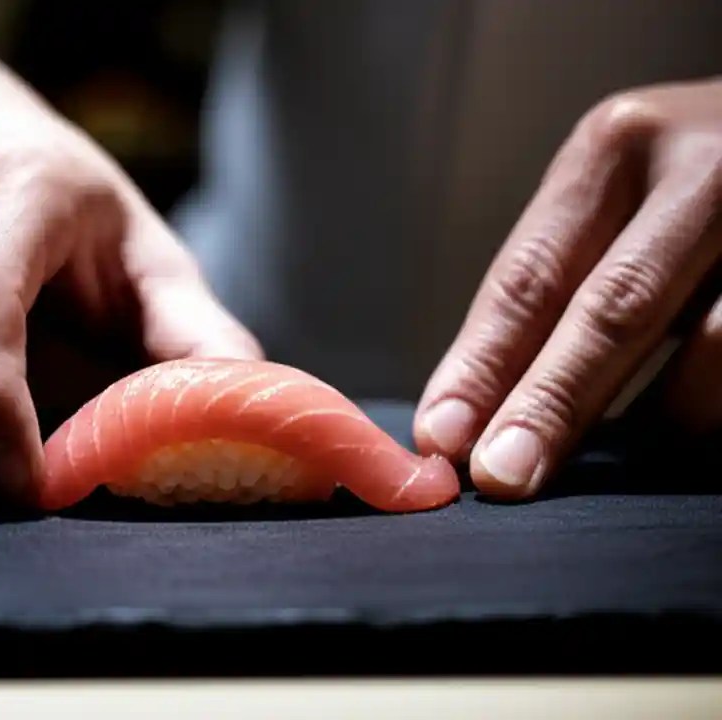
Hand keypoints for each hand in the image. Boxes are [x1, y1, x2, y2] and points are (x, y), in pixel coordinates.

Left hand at [415, 77, 721, 499]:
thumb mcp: (621, 201)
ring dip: (665, 421)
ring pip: (712, 347)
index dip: (482, 364)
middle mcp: (700, 168)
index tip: (440, 437)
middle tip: (502, 477)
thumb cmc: (697, 185)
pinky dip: (716, 412)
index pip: (531, 274)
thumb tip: (474, 413)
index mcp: (617, 147)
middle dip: (550, 404)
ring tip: (633, 458)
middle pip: (611, 308)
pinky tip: (697, 429)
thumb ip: (563, 283)